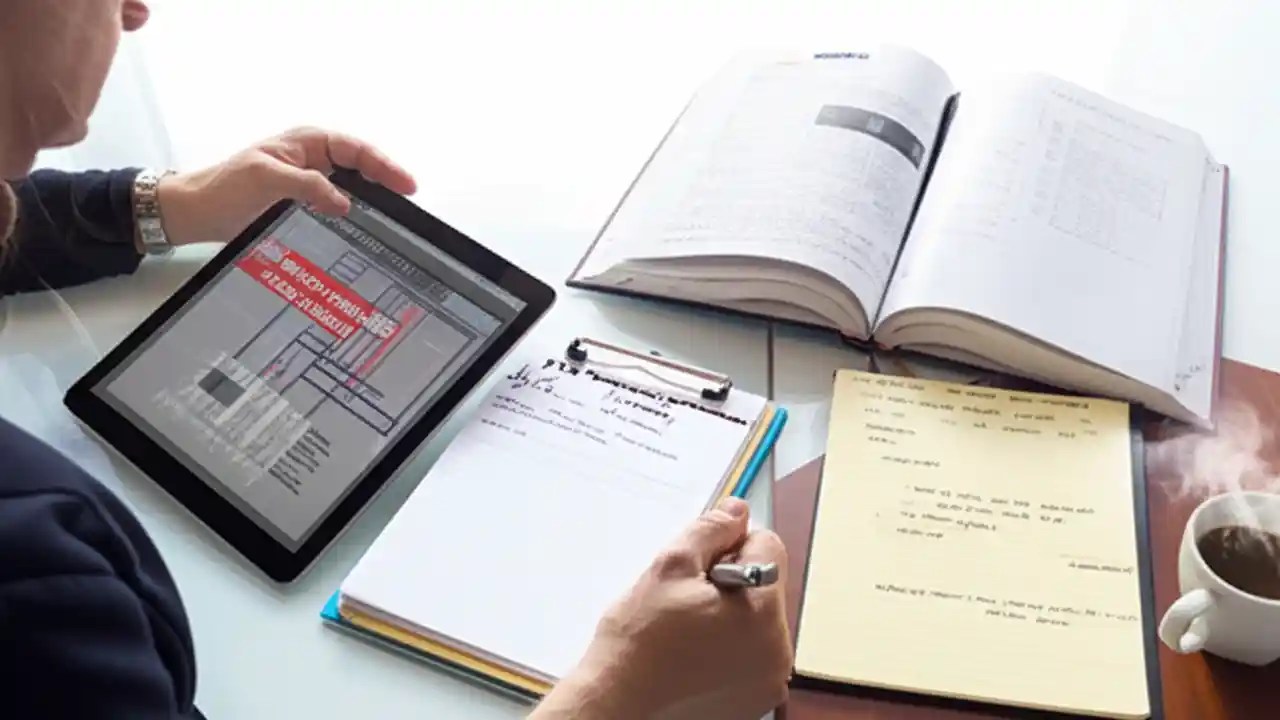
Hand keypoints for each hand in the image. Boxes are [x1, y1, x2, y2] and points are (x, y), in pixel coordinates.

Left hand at [155, 127, 415, 245]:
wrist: (194, 212)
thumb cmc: (223, 188)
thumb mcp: (265, 179)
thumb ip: (307, 185)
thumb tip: (345, 202)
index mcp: (307, 143)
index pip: (356, 149)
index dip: (384, 166)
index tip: (406, 185)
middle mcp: (312, 160)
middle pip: (361, 168)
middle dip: (386, 183)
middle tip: (408, 204)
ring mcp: (309, 184)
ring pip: (352, 190)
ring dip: (372, 203)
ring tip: (393, 221)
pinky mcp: (303, 207)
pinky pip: (336, 209)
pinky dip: (354, 219)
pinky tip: (365, 234)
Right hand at [532, 497, 791, 719]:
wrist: (617, 700)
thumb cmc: (638, 640)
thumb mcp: (670, 566)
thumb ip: (710, 530)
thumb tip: (737, 511)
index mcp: (763, 613)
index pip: (767, 546)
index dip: (729, 546)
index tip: (699, 570)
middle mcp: (777, 649)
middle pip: (765, 584)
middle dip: (731, 582)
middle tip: (688, 602)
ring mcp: (769, 678)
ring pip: (758, 618)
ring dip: (731, 615)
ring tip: (689, 631)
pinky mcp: (755, 698)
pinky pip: (752, 652)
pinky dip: (729, 647)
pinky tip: (694, 654)